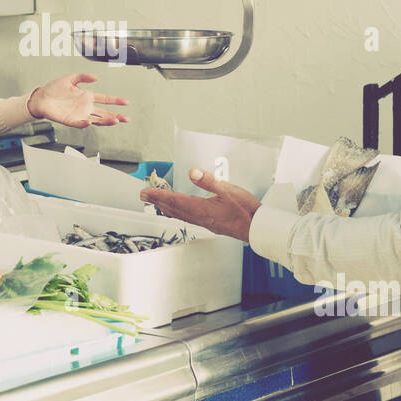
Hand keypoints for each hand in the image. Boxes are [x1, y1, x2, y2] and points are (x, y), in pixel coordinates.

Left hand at [27, 73, 128, 127]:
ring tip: (115, 121)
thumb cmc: (54, 88)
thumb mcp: (70, 78)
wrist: (41, 97)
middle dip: (116, 116)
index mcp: (87, 97)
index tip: (126, 102)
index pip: (105, 100)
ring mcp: (79, 115)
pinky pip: (80, 123)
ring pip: (96, 120)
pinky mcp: (70, 120)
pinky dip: (85, 123)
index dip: (116, 101)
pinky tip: (90, 121)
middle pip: (104, 113)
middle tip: (126, 118)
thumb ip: (83, 76)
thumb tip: (95, 77)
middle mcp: (85, 107)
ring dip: (105, 121)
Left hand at [140, 168, 260, 242]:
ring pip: (179, 214)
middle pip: (173, 209)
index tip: (145, 192)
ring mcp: (204, 222)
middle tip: (144, 196)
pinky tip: (179, 211)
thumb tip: (191, 172)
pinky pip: (187, 218)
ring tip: (156, 203)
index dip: (158, 195)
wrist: (257, 227)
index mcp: (201, 208)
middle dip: (157, 202)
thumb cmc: (245, 209)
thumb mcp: (228, 190)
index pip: (174, 200)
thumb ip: (208, 181)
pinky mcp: (210, 224)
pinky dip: (177, 212)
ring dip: (166, 208)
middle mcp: (199, 217)